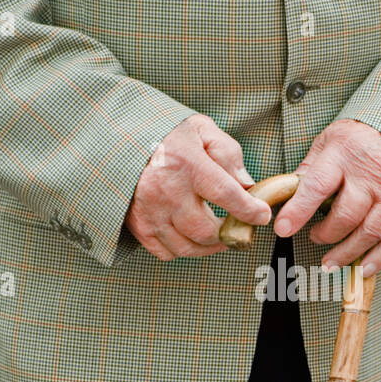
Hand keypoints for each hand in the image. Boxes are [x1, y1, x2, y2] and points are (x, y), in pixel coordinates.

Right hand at [128, 114, 271, 260]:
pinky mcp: (137, 225)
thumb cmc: (164, 132)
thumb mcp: (201, 129)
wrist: (118, 137)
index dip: (249, 210)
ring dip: (209, 247)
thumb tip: (247, 185)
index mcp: (187, 164)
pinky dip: (183, 249)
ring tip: (219, 236)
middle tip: (239, 228)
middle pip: (207, 231)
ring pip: (187, 247)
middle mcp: (166, 191)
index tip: (262, 216)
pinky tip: (191, 236)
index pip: (228, 195)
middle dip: (229, 234)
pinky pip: (165, 252)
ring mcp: (149, 212)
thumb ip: (228, 155)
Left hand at [274, 118, 380, 276]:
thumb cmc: (357, 138)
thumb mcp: (328, 141)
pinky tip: (364, 268)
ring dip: (348, 252)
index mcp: (343, 154)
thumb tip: (285, 197)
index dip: (298, 210)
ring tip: (330, 261)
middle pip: (346, 216)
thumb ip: (309, 170)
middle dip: (325, 235)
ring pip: (370, 231)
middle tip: (314, 237)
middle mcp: (370, 173)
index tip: (283, 229)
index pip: (317, 186)